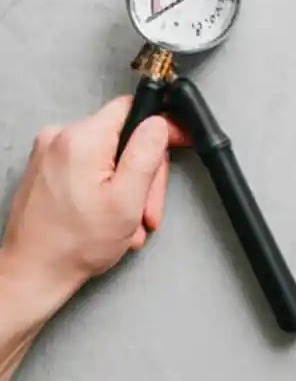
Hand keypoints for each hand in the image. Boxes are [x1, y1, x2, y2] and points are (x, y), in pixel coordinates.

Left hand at [1, 97, 184, 296]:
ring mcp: (49, 153)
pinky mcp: (46, 168)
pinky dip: (105, 189)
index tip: (176, 144)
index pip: (132, 108)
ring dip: (126, 188)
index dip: (159, 127)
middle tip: (146, 211)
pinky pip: (89, 166)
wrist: (33, 272)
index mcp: (81, 139)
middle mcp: (59, 138)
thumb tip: (159, 122)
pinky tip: (108, 216)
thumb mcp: (127, 200)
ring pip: (108, 155)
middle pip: (122, 137)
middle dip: (142, 174)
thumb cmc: (75, 244)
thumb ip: (146, 154)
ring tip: (126, 222)